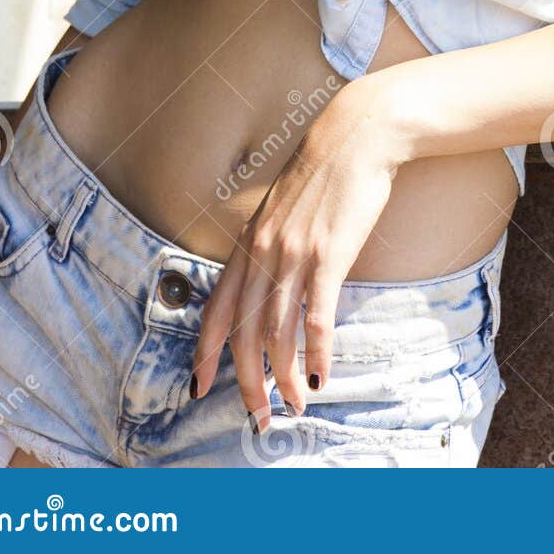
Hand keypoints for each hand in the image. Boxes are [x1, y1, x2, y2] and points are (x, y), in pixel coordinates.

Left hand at [190, 76, 399, 432]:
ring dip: (283, 376)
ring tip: (293, 405)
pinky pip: (316, 315)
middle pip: (243, 332)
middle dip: (246, 382)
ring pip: (277, 331)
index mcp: (248, 243)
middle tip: (257, 418)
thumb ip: (270, 244)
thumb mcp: (282, 208)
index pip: (215, 309)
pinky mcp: (328, 254)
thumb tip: (267, 280)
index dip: (204, 352)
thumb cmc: (324, 172)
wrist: (355, 136)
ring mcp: (293, 254)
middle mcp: (262, 252)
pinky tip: (321, 376)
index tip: (198, 387)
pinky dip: (317, 351)